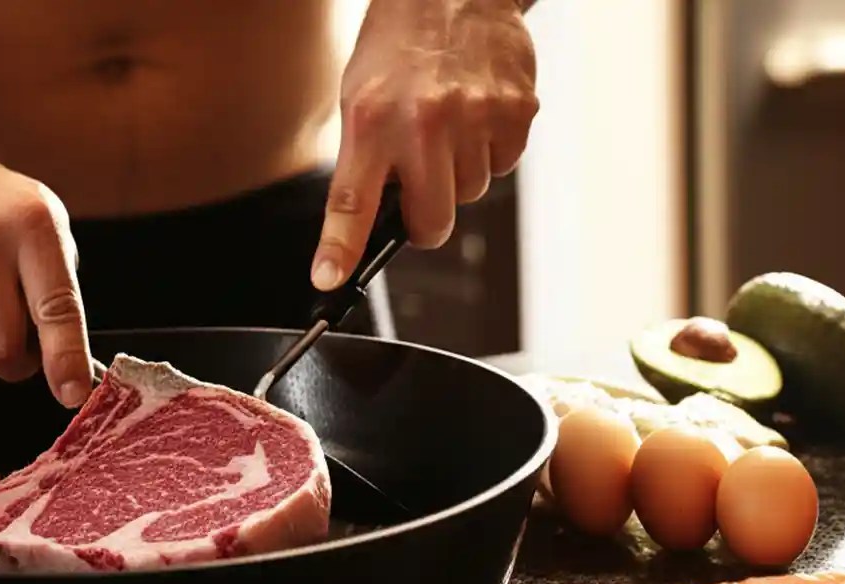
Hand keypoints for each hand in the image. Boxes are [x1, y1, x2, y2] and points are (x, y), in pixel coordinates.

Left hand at [311, 0, 537, 289]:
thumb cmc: (401, 42)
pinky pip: (503, 165)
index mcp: (371, 119)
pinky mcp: (515, 112)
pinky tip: (476, 115)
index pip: (351, 201)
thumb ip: (367, 160)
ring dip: (459, 175)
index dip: (340, 248)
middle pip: (431, 221)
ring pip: (471, 194)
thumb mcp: (360, 96)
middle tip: (418, 196)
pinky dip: (491, 150)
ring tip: (448, 127)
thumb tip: (374, 221)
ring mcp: (474, 118)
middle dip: (425, 221)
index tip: (329, 279)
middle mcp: (422, 122)